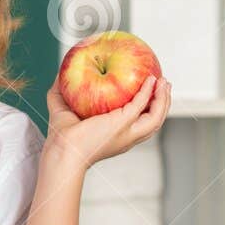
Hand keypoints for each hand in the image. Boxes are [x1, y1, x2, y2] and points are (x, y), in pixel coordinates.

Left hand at [44, 76, 170, 171]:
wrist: (62, 151)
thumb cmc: (61, 138)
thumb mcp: (62, 109)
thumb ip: (61, 90)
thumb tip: (60, 73)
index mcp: (117, 136)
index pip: (140, 123)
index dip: (149, 108)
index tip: (151, 93)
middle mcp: (126, 136)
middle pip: (155, 121)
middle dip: (163, 103)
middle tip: (164, 85)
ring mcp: (127, 132)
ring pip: (156, 117)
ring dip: (164, 98)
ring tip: (164, 81)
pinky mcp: (122, 124)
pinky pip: (141, 105)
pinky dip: (148, 92)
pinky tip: (150, 80)